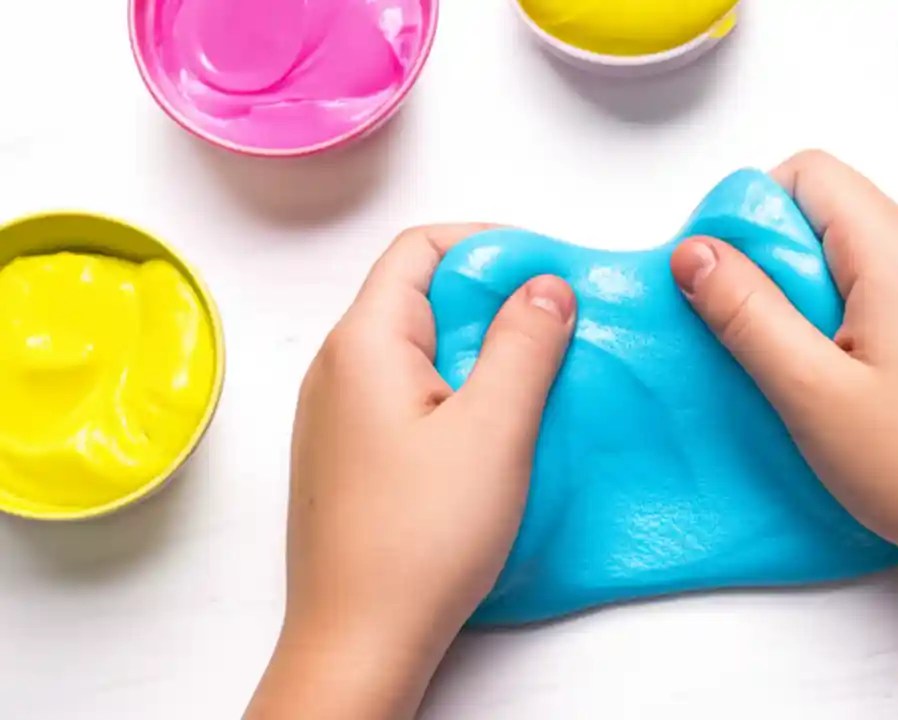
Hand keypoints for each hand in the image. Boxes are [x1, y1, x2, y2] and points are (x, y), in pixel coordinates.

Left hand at [249, 225, 576, 719]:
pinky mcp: (350, 455)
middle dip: (492, 297)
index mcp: (363, 343)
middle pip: (418, 294)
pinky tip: (494, 426)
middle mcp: (336, 368)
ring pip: (417, 347)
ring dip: (478, 347)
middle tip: (556, 326)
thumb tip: (546, 283)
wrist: (358, 641)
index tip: (549, 270)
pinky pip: (407, 392)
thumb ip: (525, 344)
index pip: (420, 248)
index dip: (489, 243)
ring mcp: (337, 415)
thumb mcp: (493, 430)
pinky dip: (456, 387)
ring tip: (536, 376)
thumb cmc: (421, 538)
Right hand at [672, 151, 897, 718]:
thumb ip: (745, 312)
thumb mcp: (811, 393)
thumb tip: (693, 250)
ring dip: (822, 292)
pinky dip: (863, 311)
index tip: (728, 285)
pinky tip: (862, 379)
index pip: (809, 172)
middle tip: (771, 345)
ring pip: (867, 248)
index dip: (751, 215)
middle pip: (837, 210)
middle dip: (785, 263)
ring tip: (818, 372)